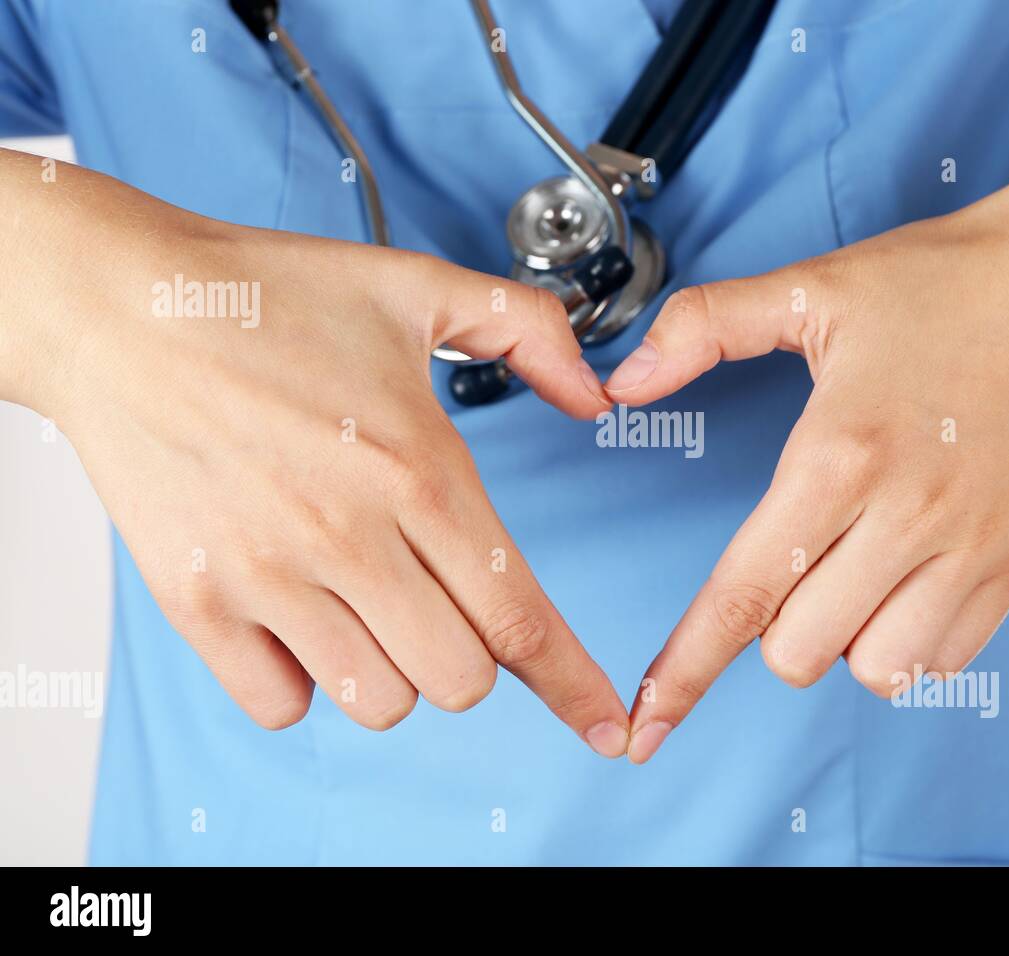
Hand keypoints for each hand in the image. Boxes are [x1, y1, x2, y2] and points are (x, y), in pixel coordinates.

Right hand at [10, 155, 628, 753]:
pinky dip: (305, 681)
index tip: (603, 723)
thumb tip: (593, 395)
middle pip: (460, 679)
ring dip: (393, 671)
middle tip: (442, 604)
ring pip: (379, 701)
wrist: (124, 308)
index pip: (518, 614)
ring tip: (368, 604)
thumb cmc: (267, 297)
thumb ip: (526, 331)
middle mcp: (351, 534)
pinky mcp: (198, 598)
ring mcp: (270, 574)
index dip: (573, 682)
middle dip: (473, 657)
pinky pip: (279, 703)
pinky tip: (303, 619)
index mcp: (419, 470)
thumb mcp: (419, 287)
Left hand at [607, 210, 1008, 762]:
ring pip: (876, 670)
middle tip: (793, 556)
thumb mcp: (810, 288)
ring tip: (854, 568)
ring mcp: (973, 548)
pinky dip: (908, 641)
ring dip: (843, 639)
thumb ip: (702, 329)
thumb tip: (621, 386)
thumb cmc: (941, 283)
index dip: (685, 668)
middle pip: (798, 652)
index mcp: (841, 453)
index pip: (742, 594)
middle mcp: (909, 515)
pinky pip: (944, 659)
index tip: (648, 722)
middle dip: (771, 627)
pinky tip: (904, 578)